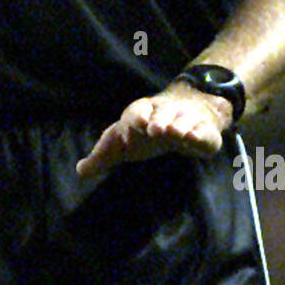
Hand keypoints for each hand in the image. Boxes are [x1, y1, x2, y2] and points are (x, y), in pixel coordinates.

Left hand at [76, 86, 229, 183]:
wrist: (184, 114)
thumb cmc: (145, 132)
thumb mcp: (121, 143)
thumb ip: (102, 157)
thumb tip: (80, 171)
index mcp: (140, 113)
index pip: (136, 113)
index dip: (135, 120)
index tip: (132, 131)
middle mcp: (164, 113)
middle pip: (161, 114)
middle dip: (159, 121)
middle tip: (156, 130)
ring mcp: (185, 120)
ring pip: (183, 120)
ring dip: (180, 125)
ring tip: (177, 133)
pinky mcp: (204, 132)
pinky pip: (203, 132)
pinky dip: (200, 134)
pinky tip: (194, 139)